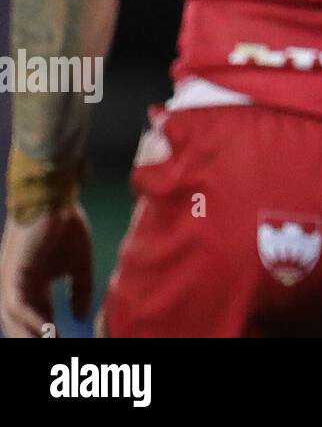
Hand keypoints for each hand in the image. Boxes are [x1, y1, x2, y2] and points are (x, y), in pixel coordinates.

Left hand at [0, 204, 93, 337]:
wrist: (54, 198)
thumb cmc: (66, 226)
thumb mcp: (80, 264)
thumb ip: (80, 290)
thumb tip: (80, 317)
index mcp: (32, 288)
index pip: (38, 320)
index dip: (51, 336)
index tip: (67, 345)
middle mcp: (16, 289)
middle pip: (21, 326)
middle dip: (37, 342)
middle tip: (58, 352)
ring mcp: (10, 283)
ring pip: (14, 321)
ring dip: (32, 338)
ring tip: (53, 347)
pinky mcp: (12, 274)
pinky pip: (16, 306)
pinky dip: (30, 320)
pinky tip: (48, 330)